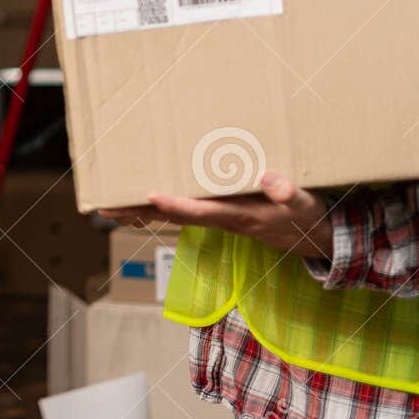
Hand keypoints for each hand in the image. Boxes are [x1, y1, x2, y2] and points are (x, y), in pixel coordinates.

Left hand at [99, 171, 333, 258]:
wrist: (314, 239)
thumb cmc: (307, 217)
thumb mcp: (304, 204)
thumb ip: (288, 193)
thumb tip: (270, 179)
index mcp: (238, 215)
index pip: (200, 211)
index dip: (175, 204)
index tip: (149, 194)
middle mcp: (220, 219)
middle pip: (172, 217)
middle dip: (139, 212)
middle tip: (104, 208)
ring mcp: (218, 219)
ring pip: (172, 216)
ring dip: (140, 212)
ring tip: (108, 208)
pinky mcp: (220, 215)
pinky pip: (182, 212)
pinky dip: (158, 208)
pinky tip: (141, 205)